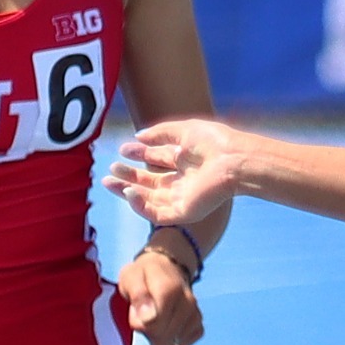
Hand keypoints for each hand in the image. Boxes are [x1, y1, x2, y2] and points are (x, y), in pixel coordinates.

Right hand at [103, 119, 237, 224]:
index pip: (158, 159)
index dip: (139, 154)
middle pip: (150, 181)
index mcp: (187, 161)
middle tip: (112, 167)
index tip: (123, 148)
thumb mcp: (185, 131)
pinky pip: (156, 213)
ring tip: (109, 180)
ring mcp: (183, 198)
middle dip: (129, 175)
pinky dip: (140, 205)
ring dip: (127, 190)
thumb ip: (161, 133)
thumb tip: (139, 136)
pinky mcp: (184, 212)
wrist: (234, 161)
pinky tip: (129, 191)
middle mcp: (184, 180)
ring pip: (149, 198)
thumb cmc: (216, 143)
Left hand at [119, 249, 202, 344]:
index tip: (135, 312)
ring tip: (154, 319)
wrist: (167, 270)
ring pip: (172, 343)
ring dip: (157, 338)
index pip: (155, 323)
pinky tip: (164, 330)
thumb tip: (148, 318)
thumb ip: (138, 296)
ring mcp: (196, 314)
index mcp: (171, 289)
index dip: (140, 324)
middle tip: (143, 314)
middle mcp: (189, 302)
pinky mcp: (199, 325)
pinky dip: (170, 343)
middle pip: (162, 336)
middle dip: (146, 331)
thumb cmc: (144, 276)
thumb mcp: (131, 278)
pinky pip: (182, 344)